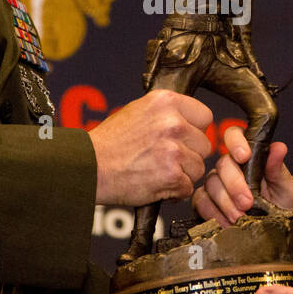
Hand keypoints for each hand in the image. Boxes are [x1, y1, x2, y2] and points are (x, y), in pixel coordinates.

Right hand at [90, 91, 212, 205]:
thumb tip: (191, 121)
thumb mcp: (137, 111)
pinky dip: (175, 192)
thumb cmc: (109, 142)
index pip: (205, 116)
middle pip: (204, 144)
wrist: (88, 167)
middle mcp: (172, 122)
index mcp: (165, 101)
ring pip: (198, 168)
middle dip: (189, 155)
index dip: (195, 130)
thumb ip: (166, 114)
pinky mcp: (171, 175)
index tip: (183, 139)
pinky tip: (156, 185)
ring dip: (183, 175)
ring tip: (158, 172)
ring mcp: (173, 149)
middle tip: (166, 159)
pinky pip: (188, 188)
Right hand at [192, 125, 292, 224]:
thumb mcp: (287, 189)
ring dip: (225, 202)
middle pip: (222, 164)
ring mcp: (216, 183)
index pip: (235, 136)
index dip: (236, 142)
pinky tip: (226, 222)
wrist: (273, 235)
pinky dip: (213, 213)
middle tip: (247, 202)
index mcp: (249, 155)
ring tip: (240, 217)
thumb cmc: (281, 207)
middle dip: (234, 184)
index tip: (244, 156)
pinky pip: (201, 202)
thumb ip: (279, 170)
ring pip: (211, 184)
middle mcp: (230, 166)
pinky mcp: (205, 202)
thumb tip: (279, 148)